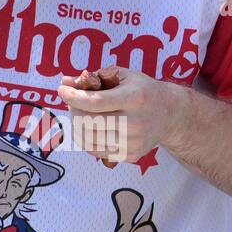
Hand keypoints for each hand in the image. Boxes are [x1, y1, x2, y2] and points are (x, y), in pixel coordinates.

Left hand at [57, 65, 186, 163]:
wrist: (170, 114)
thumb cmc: (142, 90)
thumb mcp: (122, 76)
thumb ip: (93, 77)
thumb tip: (65, 83)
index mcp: (134, 98)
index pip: (95, 102)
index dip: (73, 97)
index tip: (61, 90)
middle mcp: (135, 123)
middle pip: (89, 122)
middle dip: (73, 110)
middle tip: (72, 102)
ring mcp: (133, 143)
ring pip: (88, 139)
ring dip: (77, 125)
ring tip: (80, 114)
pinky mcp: (130, 156)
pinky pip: (96, 151)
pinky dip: (86, 139)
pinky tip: (91, 127)